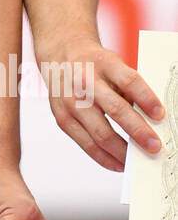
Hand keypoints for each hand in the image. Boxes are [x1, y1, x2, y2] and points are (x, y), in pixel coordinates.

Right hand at [39, 37, 163, 170]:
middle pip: (115, 109)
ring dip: (123, 150)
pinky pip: (87, 144)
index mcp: (103, 63)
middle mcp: (84, 82)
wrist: (60, 56)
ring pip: (100, 133)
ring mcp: (71, 102)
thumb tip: (150, 120)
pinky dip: (105, 158)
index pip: (128, 81)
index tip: (160, 115)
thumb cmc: (93, 63)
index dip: (146, 98)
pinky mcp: (63, 119)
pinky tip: (119, 163)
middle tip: (155, 146)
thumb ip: (128, 89)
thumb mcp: (113, 64)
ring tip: (139, 158)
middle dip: (138, 131)